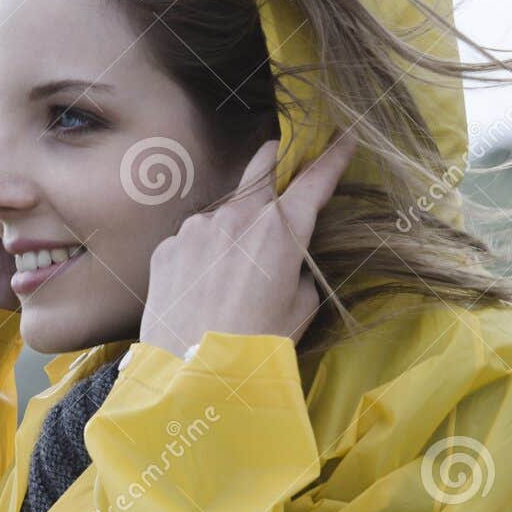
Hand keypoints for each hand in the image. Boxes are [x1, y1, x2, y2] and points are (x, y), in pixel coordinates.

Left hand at [139, 132, 356, 356]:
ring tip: (234, 269)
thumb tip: (288, 263)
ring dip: (237, 223)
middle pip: (262, 166)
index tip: (342, 136)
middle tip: (285, 158)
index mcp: (281, 231)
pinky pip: (194, 239)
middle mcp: (237, 217)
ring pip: (225, 211)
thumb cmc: (256, 346)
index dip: (332, 157)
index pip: (314, 181)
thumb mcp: (300, 310)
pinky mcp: (168, 247)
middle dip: (278, 157)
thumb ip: (299, 273)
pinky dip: (205, 252)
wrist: (191, 374)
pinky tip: (204, 286)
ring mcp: (197, 228)